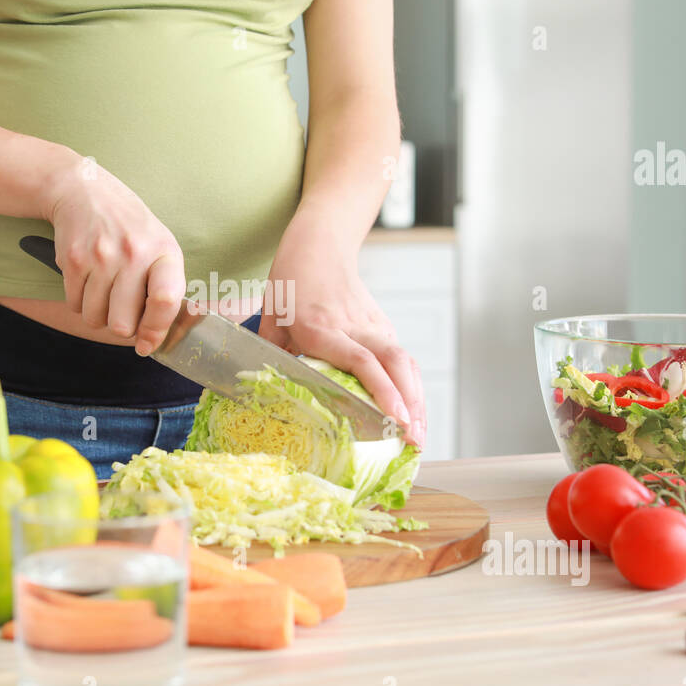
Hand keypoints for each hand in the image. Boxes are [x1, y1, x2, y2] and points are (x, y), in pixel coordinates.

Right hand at [45, 155, 184, 354]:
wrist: (84, 191)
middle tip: (122, 308)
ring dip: (98, 314)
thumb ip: (163, 288)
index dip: (156, 331)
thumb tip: (152, 339)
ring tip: (104, 289)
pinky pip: (74, 305)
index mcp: (164, 252)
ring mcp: (101, 257)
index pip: (166, 302)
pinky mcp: (73, 260)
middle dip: (120, 325)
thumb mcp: (159, 245)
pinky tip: (88, 280)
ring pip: (95, 319)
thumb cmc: (128, 226)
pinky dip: (79, 301)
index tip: (147, 344)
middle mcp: (134, 254)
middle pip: (122, 324)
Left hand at [260, 220, 425, 446]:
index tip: (396, 418)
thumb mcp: (271, 321)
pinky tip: (413, 413)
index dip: (381, 390)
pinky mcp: (383, 326)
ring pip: (405, 362)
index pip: (361, 360)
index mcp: (322, 328)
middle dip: (410, 403)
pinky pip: (403, 360)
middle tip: (414, 440)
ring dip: (416, 399)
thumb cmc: (290, 285)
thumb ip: (272, 359)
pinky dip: (411, 387)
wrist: (319, 246)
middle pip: (394, 363)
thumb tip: (267, 398)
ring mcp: (373, 325)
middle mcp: (355, 326)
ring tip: (419, 435)